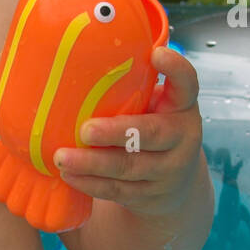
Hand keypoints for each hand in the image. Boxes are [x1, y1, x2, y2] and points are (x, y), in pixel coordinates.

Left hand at [53, 46, 202, 217]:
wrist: (174, 184)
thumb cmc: (151, 129)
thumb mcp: (153, 107)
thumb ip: (133, 89)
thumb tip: (80, 57)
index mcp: (182, 107)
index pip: (188, 84)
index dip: (176, 69)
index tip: (157, 54)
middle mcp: (182, 138)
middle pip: (151, 134)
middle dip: (116, 132)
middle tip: (85, 130)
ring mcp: (169, 170)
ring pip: (129, 167)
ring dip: (93, 164)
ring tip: (62, 157)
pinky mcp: (150, 195)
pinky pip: (118, 190)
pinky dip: (91, 184)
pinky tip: (68, 175)